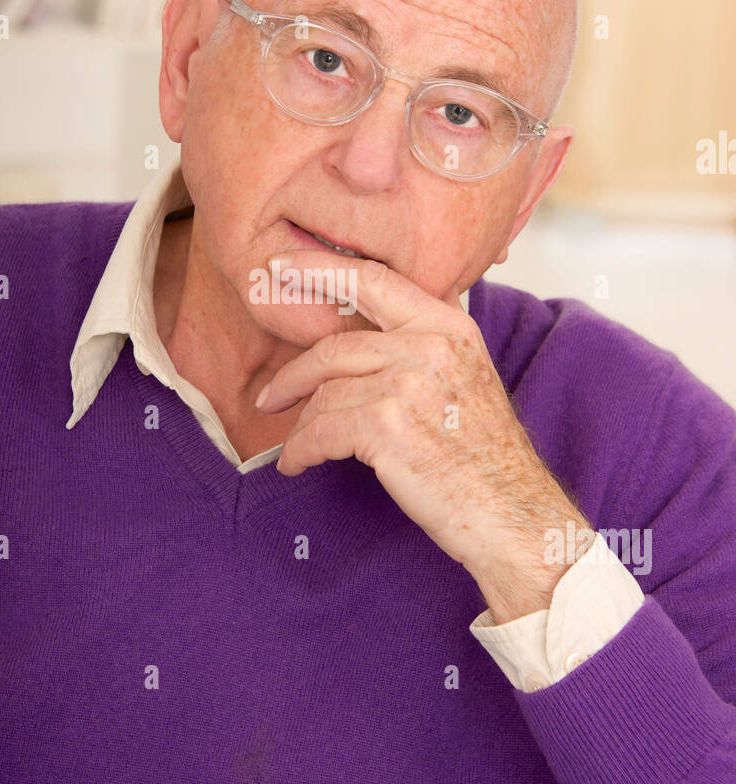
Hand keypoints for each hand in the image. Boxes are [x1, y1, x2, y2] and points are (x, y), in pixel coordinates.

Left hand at [255, 252, 590, 621]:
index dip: (320, 269)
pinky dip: (301, 450)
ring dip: (301, 425)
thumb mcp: (469, 377)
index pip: (373, 279)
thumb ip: (427, 344)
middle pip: (334, 345)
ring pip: (324, 393)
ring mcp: (408, 384)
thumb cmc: (487, 457)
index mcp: (450, 325)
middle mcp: (430, 345)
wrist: (514, 516)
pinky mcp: (386, 427)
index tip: (281, 267)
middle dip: (292, 374)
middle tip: (269, 395)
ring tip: (297, 446)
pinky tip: (297, 464)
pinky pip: (319, 430)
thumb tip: (371, 329)